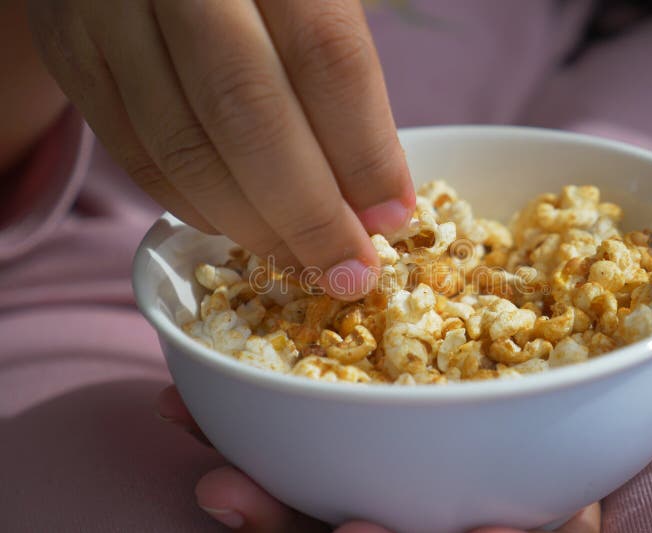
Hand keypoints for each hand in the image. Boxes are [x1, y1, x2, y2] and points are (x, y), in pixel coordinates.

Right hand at [28, 0, 414, 299]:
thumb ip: (339, 77)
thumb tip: (376, 202)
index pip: (328, 60)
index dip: (365, 152)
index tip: (391, 220)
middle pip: (250, 115)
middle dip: (309, 213)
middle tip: (348, 271)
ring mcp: (110, 10)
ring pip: (184, 147)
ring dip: (253, 226)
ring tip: (301, 261)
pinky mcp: (70, 51)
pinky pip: (134, 153)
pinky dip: (193, 206)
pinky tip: (237, 229)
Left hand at [156, 273, 651, 530]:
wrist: (482, 289)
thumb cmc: (577, 341)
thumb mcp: (635, 338)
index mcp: (536, 481)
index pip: (525, 527)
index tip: (461, 531)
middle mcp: (460, 493)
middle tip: (309, 520)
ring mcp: (390, 476)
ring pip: (328, 514)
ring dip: (271, 508)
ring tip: (217, 482)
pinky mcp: (327, 450)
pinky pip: (280, 473)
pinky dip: (243, 456)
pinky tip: (202, 429)